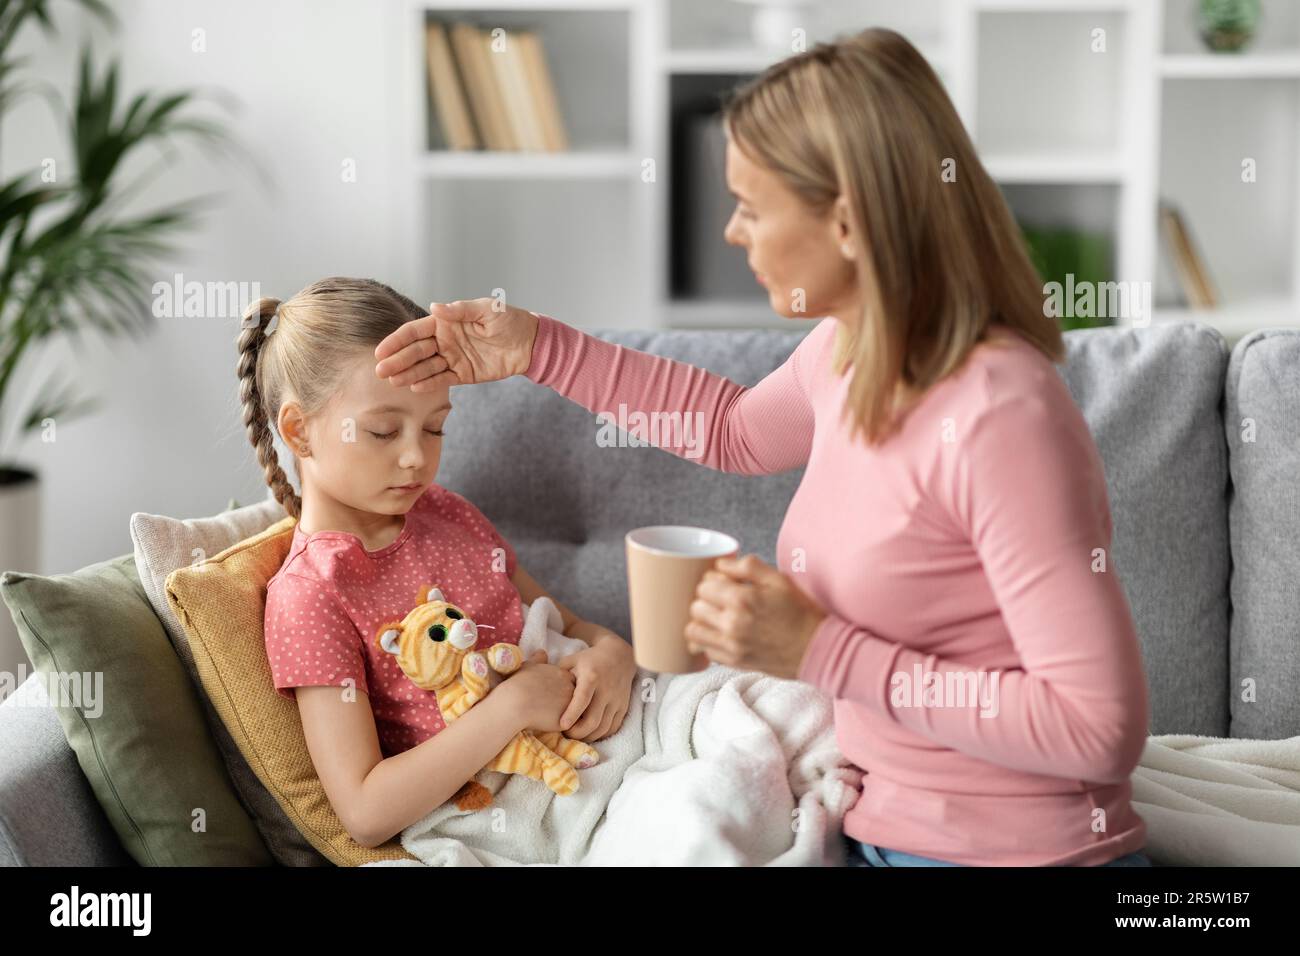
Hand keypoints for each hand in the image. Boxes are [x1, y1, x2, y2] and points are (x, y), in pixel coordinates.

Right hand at [372, 297, 540, 390]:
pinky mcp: (463, 374)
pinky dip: (429, 383)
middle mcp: (445, 341)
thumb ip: (460, 310)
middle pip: (416, 351)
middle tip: (381, 371)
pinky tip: (414, 387)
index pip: (415, 332)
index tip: (381, 350)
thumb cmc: (509, 321)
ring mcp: (453, 358)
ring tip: (393, 381)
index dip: (397, 341)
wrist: (530, 343)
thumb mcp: (486, 310)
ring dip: (409, 374)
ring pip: (426, 367)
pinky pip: (442, 379)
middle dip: (398, 360)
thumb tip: (435, 307)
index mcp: (446, 322)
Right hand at [497, 650, 576, 732]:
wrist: (514, 703)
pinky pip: (567, 724)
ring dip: (564, 712)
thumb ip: (538, 659)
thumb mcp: (528, 666)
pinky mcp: (567, 720)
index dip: (557, 688)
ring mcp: (570, 704)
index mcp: (562, 673)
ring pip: (572, 710)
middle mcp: (570, 687)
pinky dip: (559, 725)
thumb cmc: (518, 684)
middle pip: (572, 694)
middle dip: (563, 700)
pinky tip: (545, 724)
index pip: (568, 680)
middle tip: (545, 705)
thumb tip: (542, 652)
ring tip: (544, 715)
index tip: (545, 693)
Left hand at [555, 633, 635, 740]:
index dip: (572, 714)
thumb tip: (541, 688)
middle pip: (593, 720)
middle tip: (566, 734)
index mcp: (592, 677)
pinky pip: (613, 727)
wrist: (619, 655)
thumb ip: (558, 674)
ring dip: (589, 736)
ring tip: (576, 735)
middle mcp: (606, 690)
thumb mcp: (573, 660)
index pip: (582, 699)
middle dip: (578, 733)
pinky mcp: (623, 707)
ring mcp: (617, 700)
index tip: (562, 726)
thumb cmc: (590, 659)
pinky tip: (590, 733)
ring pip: (604, 727)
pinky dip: (601, 734)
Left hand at [685, 554, 827, 678]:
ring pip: (693, 632)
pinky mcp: (734, 662)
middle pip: (695, 608)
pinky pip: (705, 651)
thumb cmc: (799, 611)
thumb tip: (720, 564)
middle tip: (720, 600)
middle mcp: (732, 624)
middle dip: (705, 600)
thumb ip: (747, 566)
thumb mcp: (778, 579)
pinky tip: (723, 635)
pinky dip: (709, 642)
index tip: (723, 584)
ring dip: (701, 622)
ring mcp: (731, 646)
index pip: (704, 587)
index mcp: (742, 600)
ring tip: (716, 618)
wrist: (815, 647)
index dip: (712, 582)